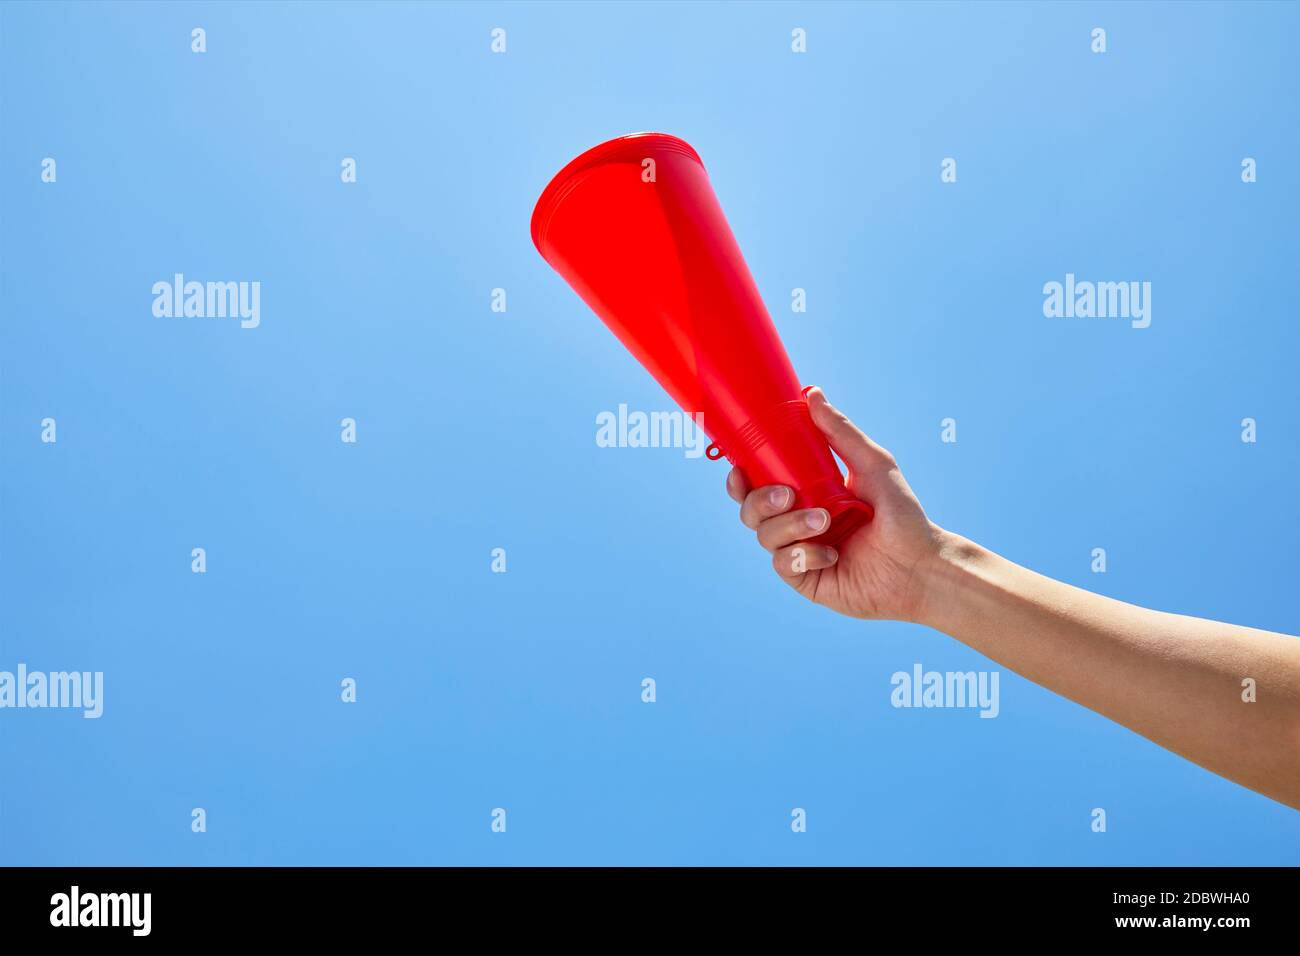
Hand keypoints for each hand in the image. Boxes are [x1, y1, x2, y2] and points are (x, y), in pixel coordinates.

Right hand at [726, 387, 944, 621]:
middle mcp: (797, 523)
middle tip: (787, 496)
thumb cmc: (902, 515)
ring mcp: (800, 552)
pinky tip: (831, 554)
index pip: (758, 485)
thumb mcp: (873, 464)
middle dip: (760, 502)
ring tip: (824, 522)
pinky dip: (804, 556)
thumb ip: (840, 432)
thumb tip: (812, 393)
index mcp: (805, 494)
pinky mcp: (807, 580)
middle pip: (750, 511)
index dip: (740, 480)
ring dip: (789, 526)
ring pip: (765, 537)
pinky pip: (784, 565)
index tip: (741, 469)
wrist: (921, 565)